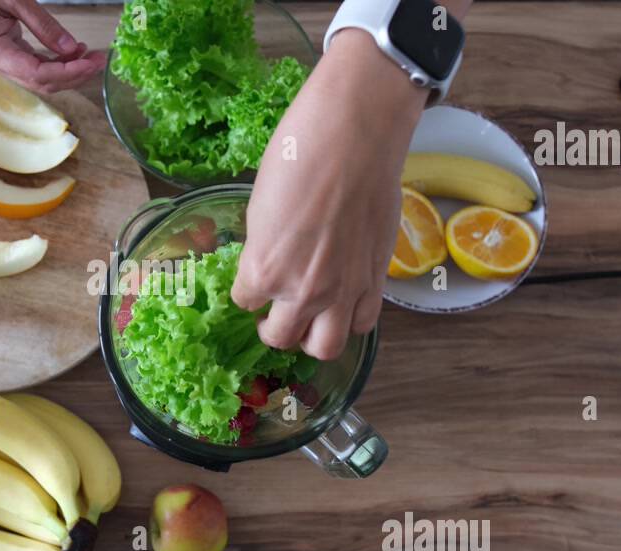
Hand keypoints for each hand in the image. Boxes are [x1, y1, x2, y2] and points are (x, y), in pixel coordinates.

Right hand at [0, 0, 105, 92]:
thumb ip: (43, 24)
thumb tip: (71, 48)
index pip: (37, 74)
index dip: (67, 72)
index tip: (90, 63)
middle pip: (42, 82)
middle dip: (75, 75)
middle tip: (100, 60)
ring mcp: (3, 63)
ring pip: (43, 78)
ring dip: (70, 70)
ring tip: (92, 55)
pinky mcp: (11, 57)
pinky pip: (39, 68)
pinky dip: (59, 63)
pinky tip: (75, 52)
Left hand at [231, 29, 429, 359]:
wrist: (355, 133)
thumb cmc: (298, 154)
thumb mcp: (259, 206)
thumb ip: (263, 247)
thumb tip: (269, 259)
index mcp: (262, 270)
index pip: (244, 301)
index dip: (247, 290)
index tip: (252, 279)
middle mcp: (301, 291)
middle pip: (280, 338)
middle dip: (273, 327)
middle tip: (275, 308)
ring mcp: (343, 291)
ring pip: (324, 347)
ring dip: (311, 336)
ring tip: (309, 315)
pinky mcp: (376, 279)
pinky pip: (362, 323)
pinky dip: (350, 319)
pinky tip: (343, 300)